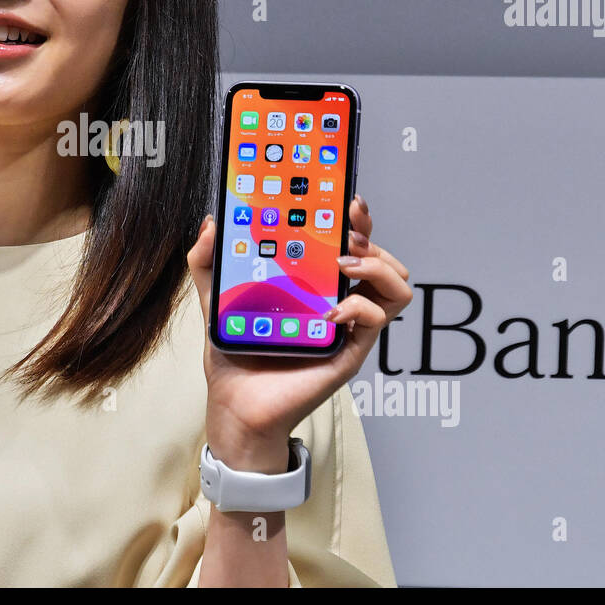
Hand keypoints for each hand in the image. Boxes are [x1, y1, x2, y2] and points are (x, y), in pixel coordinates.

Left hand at [185, 195, 412, 469]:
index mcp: (315, 285)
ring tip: (344, 265)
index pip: (351, 245)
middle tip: (346, 234)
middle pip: (383, 259)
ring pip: (397, 288)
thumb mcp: (215, 299)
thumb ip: (207, 261)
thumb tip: (211, 222)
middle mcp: (339, 302)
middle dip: (370, 237)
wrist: (234, 404)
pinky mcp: (349, 353)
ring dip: (378, 267)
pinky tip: (331, 311)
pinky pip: (377, 321)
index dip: (357, 220)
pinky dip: (360, 308)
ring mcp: (349, 328)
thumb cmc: (234, 354)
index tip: (347, 200)